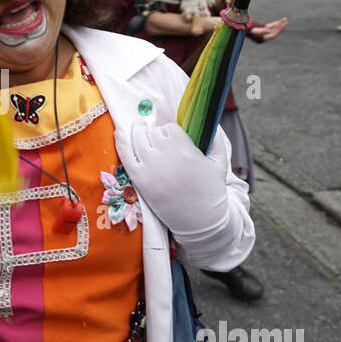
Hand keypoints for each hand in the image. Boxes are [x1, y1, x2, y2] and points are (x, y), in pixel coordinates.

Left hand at [115, 118, 230, 240]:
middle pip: (153, 131)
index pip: (169, 127)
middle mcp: (165, 155)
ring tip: (139, 128)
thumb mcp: (220, 162)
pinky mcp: (139, 179)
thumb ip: (216, 138)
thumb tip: (209, 120)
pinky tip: (120, 132)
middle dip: (155, 132)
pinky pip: (125, 154)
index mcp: (185, 149)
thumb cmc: (211, 191)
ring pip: (138, 138)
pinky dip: (121, 141)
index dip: (170, 131)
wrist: (200, 220)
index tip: (172, 138)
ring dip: (138, 132)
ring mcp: (150, 167)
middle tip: (158, 138)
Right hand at [248, 16, 287, 41]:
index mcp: (261, 39)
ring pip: (274, 29)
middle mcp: (263, 37)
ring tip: (285, 20)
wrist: (239, 26)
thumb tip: (269, 30)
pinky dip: (276, 23)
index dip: (277, 30)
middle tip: (285, 21)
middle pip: (274, 32)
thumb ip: (261, 30)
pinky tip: (281, 20)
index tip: (282, 25)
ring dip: (279, 24)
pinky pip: (271, 26)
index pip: (272, 35)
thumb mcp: (253, 29)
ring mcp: (264, 33)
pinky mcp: (263, 29)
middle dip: (280, 27)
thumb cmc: (245, 28)